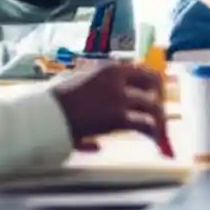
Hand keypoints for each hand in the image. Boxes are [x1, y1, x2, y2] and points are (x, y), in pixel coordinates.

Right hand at [51, 63, 166, 148]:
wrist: (48, 115)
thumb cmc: (57, 101)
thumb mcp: (79, 84)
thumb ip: (97, 90)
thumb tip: (110, 98)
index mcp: (109, 68)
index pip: (142, 69)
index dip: (151, 84)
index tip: (154, 96)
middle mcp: (118, 78)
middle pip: (154, 81)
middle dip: (160, 97)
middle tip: (159, 114)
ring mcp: (119, 97)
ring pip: (154, 106)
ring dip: (160, 120)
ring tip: (161, 134)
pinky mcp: (118, 117)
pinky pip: (145, 124)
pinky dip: (154, 134)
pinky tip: (155, 141)